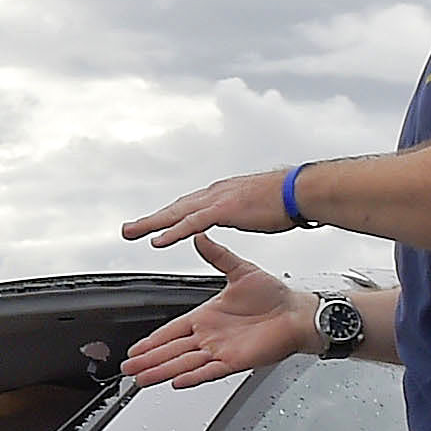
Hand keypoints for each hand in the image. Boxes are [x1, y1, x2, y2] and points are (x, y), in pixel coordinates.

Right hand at [118, 235, 318, 388]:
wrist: (298, 313)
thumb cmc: (275, 295)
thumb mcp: (241, 270)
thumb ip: (218, 255)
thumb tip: (200, 237)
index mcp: (207, 316)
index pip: (171, 330)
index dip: (152, 340)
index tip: (135, 348)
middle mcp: (211, 336)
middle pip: (171, 351)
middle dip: (148, 360)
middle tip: (128, 368)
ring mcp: (221, 350)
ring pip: (184, 363)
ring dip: (162, 371)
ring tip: (142, 379)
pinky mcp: (236, 361)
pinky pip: (210, 372)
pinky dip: (193, 377)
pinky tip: (176, 382)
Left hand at [121, 168, 308, 251]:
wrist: (302, 190)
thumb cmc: (286, 200)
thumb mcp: (254, 208)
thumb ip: (240, 212)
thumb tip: (238, 215)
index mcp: (222, 194)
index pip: (188, 207)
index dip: (169, 217)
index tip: (153, 225)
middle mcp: (215, 194)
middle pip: (175, 208)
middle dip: (151, 219)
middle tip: (128, 229)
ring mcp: (218, 200)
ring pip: (177, 213)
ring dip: (152, 223)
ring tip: (132, 232)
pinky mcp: (225, 209)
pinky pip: (193, 223)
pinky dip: (173, 232)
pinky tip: (159, 240)